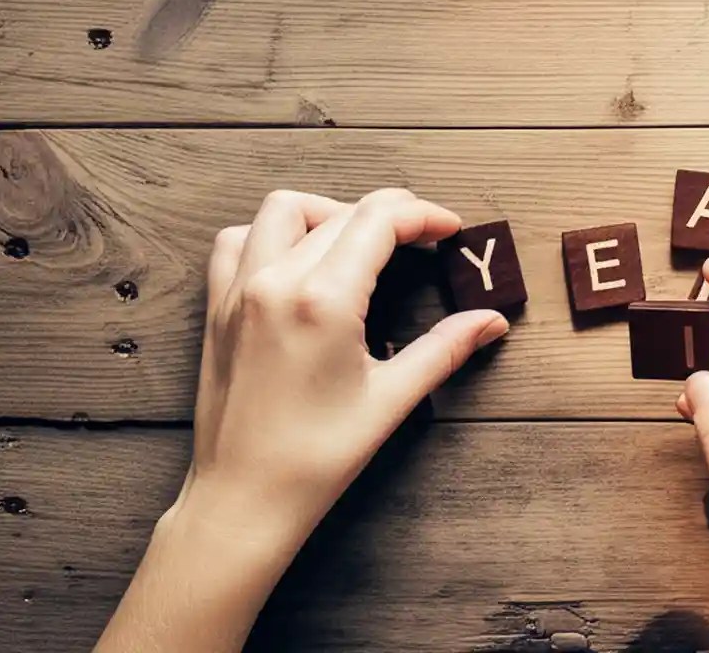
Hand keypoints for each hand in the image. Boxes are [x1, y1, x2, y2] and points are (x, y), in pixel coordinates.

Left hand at [174, 188, 507, 539]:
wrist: (244, 498)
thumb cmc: (316, 458)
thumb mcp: (391, 399)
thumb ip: (445, 348)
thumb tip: (491, 321)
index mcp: (323, 300)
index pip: (378, 221)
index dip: (423, 215)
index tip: (450, 229)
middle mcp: (275, 282)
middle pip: (341, 212)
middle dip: (389, 214)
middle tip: (423, 237)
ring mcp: (239, 292)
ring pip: (282, 210)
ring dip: (328, 212)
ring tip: (360, 241)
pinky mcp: (217, 309)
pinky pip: (237, 241)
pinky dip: (270, 233)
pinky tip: (298, 258)